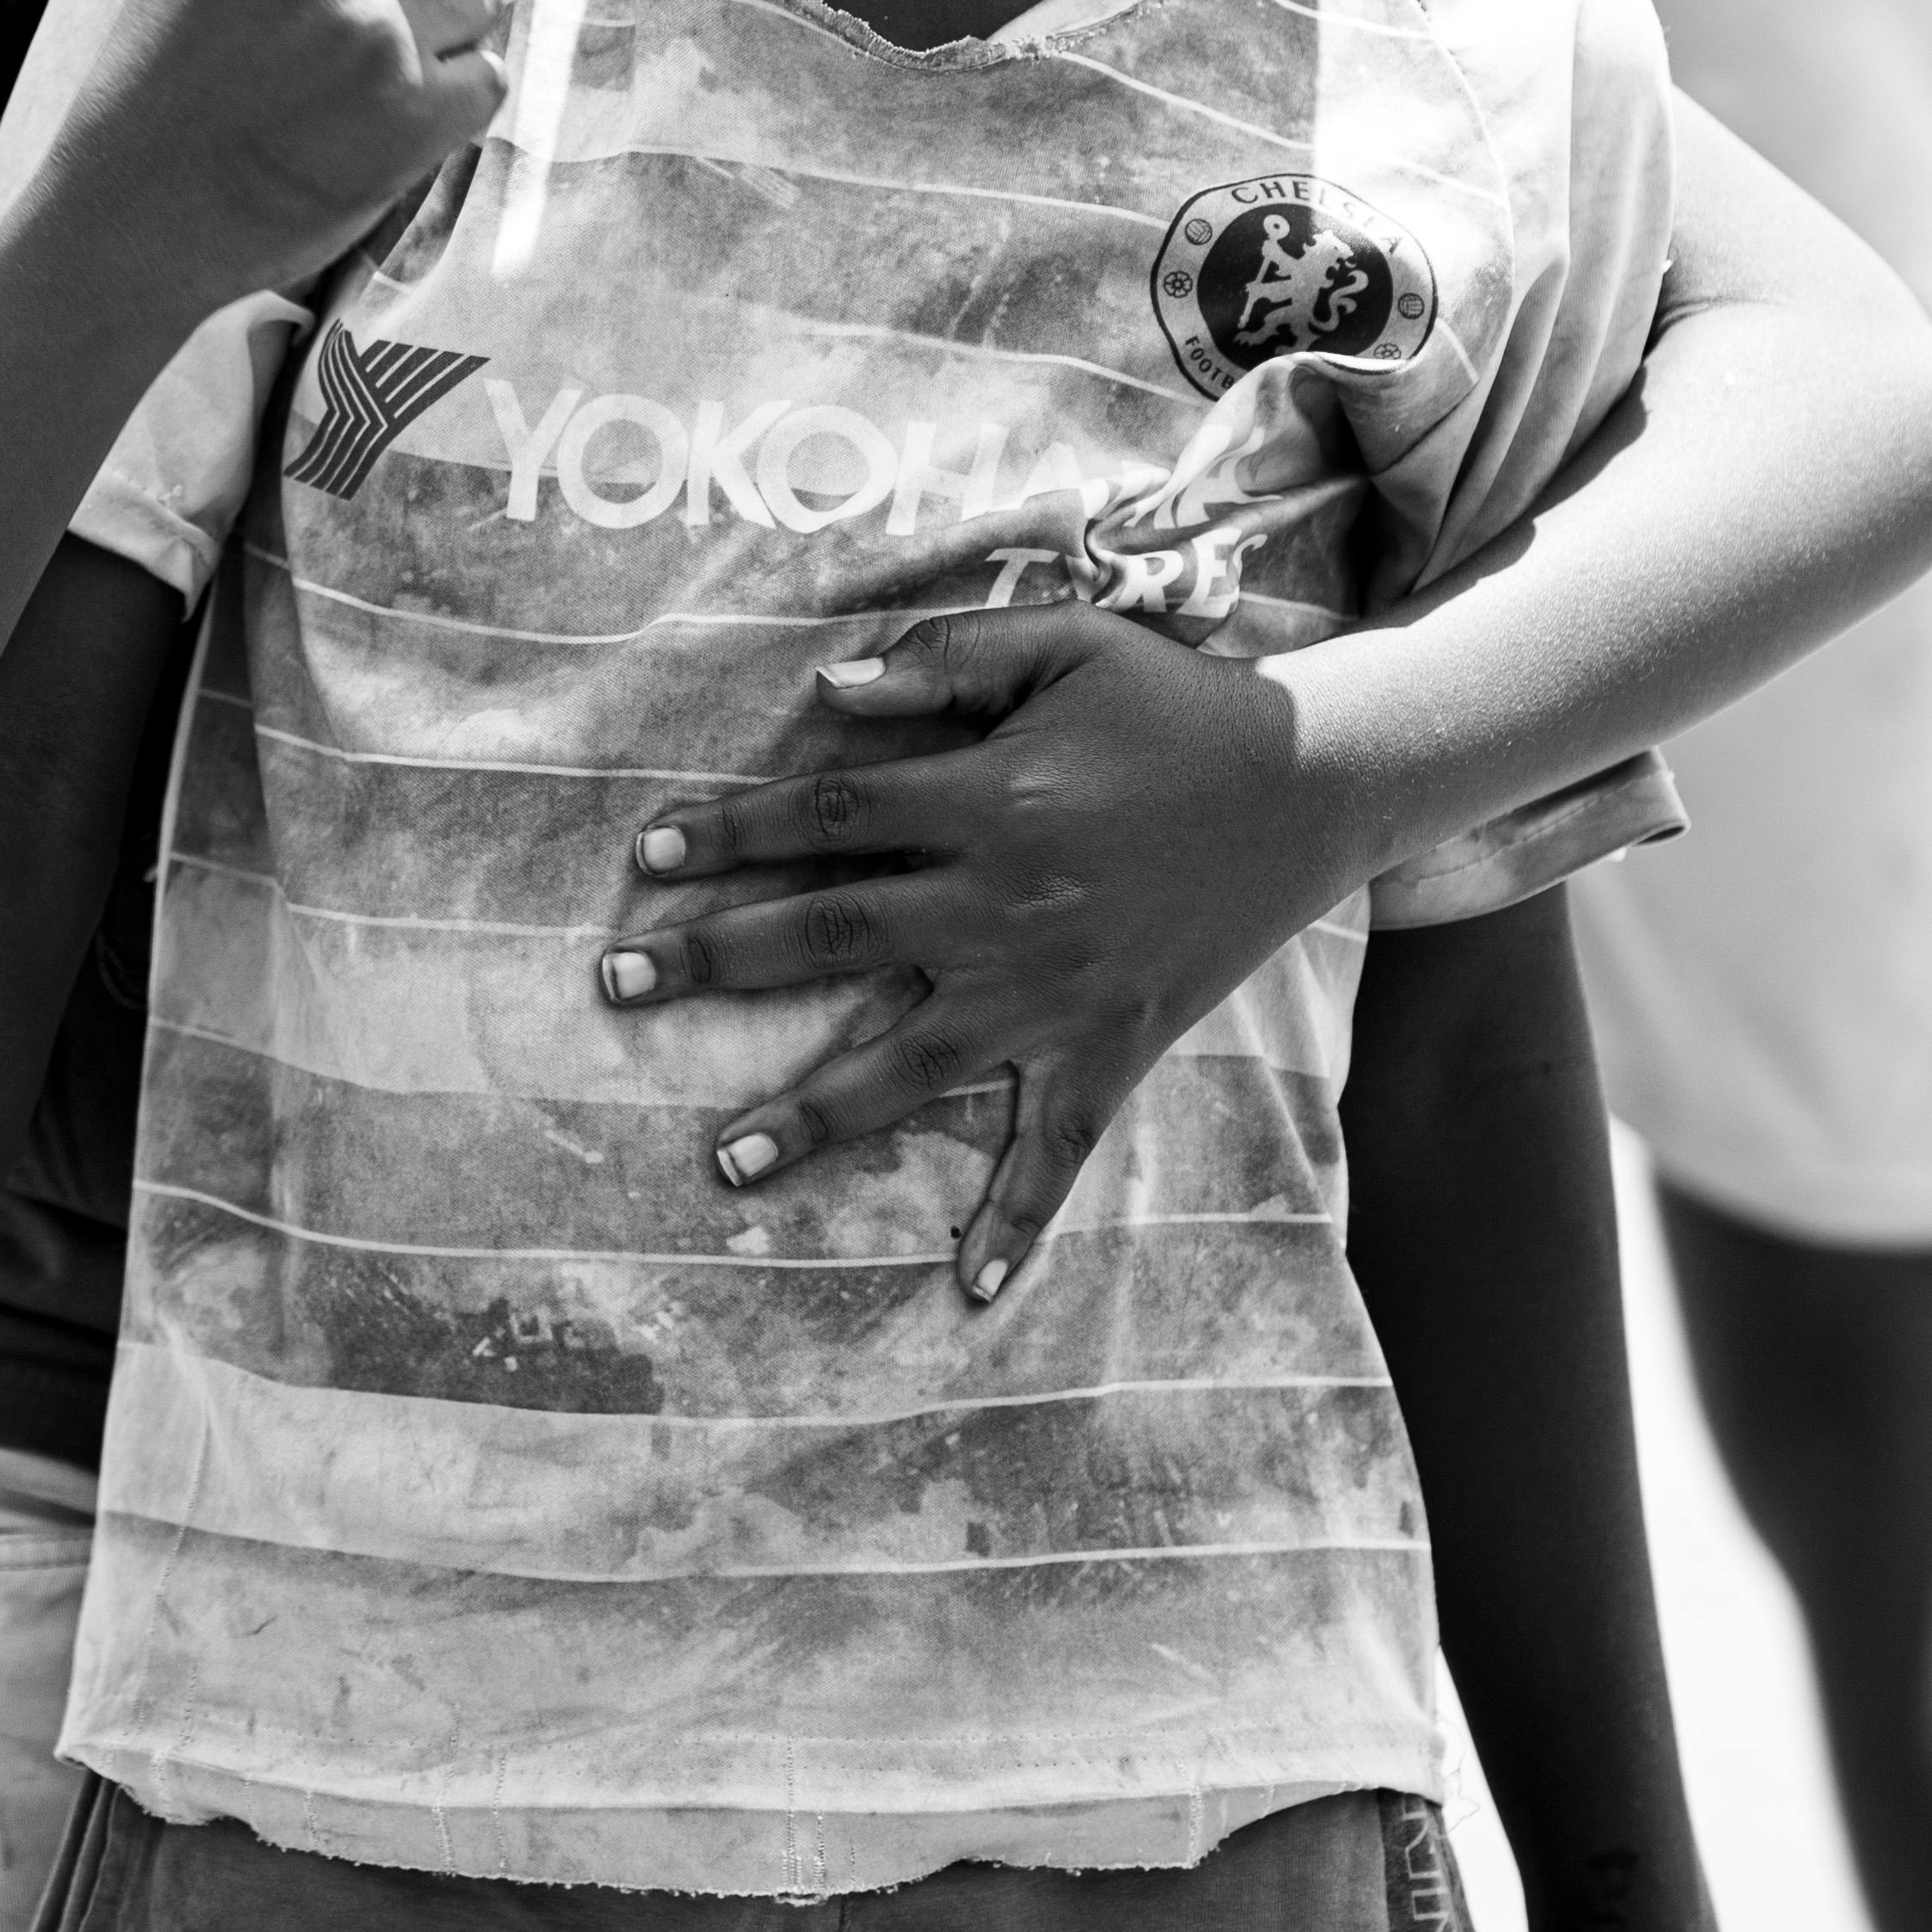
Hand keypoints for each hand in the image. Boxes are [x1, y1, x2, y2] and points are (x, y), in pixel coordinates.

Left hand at [600, 606, 1372, 1302]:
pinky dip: (1017, 1222)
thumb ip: (947, 660)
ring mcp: (1057, 991)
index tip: (647, 857)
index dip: (731, 834)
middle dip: (716, 961)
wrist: (1315, 783)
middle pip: (834, 937)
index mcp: (987, 801)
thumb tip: (830, 691)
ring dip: (815, 1115)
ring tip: (724, 1161)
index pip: (826, 818)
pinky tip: (965, 1287)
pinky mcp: (1114, 1046)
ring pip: (911, 1065)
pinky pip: (1057, 1150)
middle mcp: (1005, 905)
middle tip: (616, 985)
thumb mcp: (1067, 643)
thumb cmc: (1176, 703)